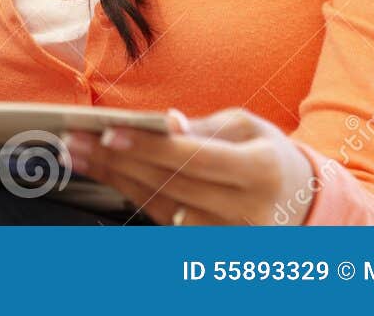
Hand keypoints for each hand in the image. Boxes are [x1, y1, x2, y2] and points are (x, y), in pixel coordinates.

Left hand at [64, 107, 315, 224]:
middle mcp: (247, 212)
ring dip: (113, 178)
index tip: (108, 132)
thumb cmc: (266, 154)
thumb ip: (203, 128)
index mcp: (262, 171)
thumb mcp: (246, 128)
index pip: (195, 159)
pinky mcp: (212, 250)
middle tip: (74, 139)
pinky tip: (105, 175)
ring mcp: (228, 238)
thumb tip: (165, 124)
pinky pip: (162, 219)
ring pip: (159, 204)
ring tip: (78, 154)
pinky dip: (131, 194)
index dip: (150, 147)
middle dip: (116, 160)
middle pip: (170, 183)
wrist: (299, 203)